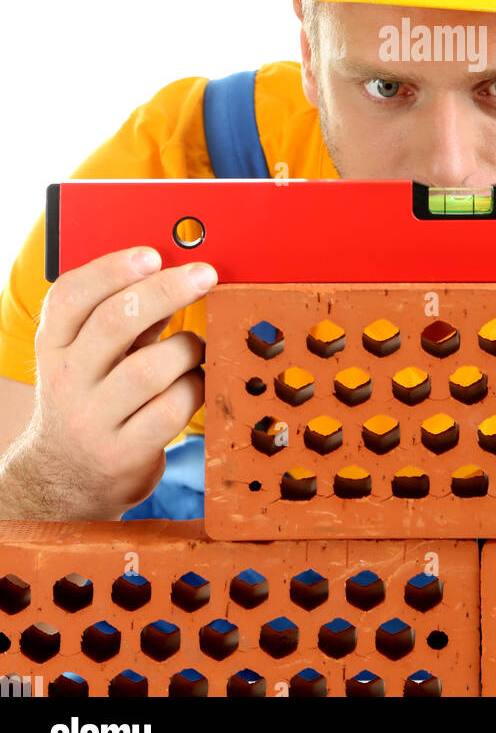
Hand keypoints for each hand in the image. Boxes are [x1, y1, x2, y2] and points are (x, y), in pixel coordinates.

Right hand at [20, 246, 214, 517]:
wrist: (67, 477)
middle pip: (112, 324)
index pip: (69, 297)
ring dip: (187, 348)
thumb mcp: (93, 354)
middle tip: (205, 275)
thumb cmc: (93, 397)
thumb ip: (126, 317)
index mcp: (54, 344)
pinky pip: (171, 408)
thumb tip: (177, 271)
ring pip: (148, 369)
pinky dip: (195, 387)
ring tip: (197, 348)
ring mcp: (91, 421)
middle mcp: (65, 380)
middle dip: (165, 291)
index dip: (111, 269)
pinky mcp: (122, 454)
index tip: (153, 254)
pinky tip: (197, 382)